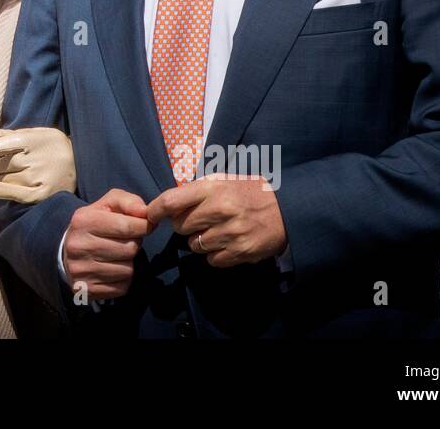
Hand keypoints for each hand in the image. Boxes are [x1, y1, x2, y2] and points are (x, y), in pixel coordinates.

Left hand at [0, 127, 75, 203]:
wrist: (83, 161)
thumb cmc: (53, 145)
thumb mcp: (36, 133)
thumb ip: (10, 135)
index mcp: (31, 140)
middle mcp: (34, 159)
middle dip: (0, 165)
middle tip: (17, 163)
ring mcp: (38, 178)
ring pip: (3, 180)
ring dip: (3, 178)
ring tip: (21, 173)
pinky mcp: (41, 194)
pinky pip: (12, 194)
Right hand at [62, 189, 148, 298]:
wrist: (68, 252)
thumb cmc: (95, 224)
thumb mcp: (107, 205)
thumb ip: (128, 201)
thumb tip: (145, 212)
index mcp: (83, 221)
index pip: (126, 226)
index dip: (143, 226)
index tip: (144, 225)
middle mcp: (78, 246)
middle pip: (129, 249)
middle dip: (134, 244)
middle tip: (124, 241)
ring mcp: (81, 270)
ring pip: (127, 270)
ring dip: (128, 262)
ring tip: (116, 255)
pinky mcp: (87, 290)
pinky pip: (122, 287)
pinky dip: (123, 279)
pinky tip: (112, 270)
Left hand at [144, 173, 286, 267]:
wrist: (289, 209)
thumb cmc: (251, 192)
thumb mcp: (224, 180)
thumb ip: (197, 190)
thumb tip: (168, 204)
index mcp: (213, 188)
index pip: (171, 200)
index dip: (155, 210)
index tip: (150, 215)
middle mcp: (220, 210)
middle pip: (180, 226)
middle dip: (184, 225)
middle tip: (199, 220)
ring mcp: (231, 233)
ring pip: (195, 245)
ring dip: (200, 241)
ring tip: (216, 230)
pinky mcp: (241, 252)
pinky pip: (212, 260)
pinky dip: (215, 254)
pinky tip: (227, 243)